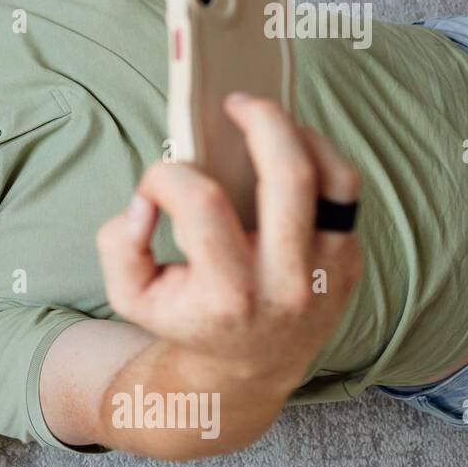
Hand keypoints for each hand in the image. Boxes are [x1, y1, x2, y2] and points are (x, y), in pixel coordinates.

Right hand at [96, 93, 362, 385]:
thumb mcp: (129, 297)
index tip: (155, 181)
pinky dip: (317, 156)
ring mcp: (327, 272)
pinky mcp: (348, 261)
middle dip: (260, 121)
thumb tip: (144, 201)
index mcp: (229, 295)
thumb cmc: (185, 318)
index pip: (201, 203)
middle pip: (288, 176)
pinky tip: (287, 146)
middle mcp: (286, 283)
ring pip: (332, 176)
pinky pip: (344, 192)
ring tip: (265, 119)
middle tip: (234, 101)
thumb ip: (119, 245)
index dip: (167, 175)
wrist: (249, 365)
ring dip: (298, 133)